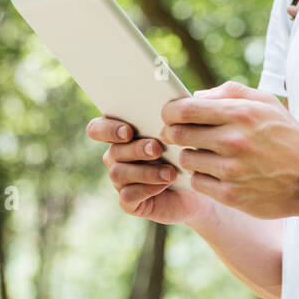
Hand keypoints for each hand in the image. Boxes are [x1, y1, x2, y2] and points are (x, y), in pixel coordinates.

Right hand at [88, 115, 211, 225]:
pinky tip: (165, 184)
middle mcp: (117, 157)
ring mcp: (121, 180)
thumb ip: (179, 112)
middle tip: (156, 148)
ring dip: (145, 171)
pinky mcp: (129, 202)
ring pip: (118, 173)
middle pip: (113, 151)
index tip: (129, 131)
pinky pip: (128, 195)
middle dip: (135, 149)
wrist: (201, 186)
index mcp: (123, 134)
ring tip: (170, 172)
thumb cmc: (189, 151)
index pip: (98, 128)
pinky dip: (147, 189)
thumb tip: (189, 97)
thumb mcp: (184, 130)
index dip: (107, 129)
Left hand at [159, 81, 298, 219]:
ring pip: (186, 160)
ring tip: (205, 154)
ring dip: (190, 156)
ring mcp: (231, 170)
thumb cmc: (288, 136)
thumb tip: (196, 96)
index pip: (185, 110)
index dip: (170, 111)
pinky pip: (197, 183)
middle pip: (178, 134)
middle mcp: (233, 141)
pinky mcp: (231, 195)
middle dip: (174, 133)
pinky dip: (202, 177)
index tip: (171, 114)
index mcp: (241, 114)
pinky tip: (215, 172)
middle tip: (180, 135)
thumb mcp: (267, 102)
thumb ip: (230, 92)